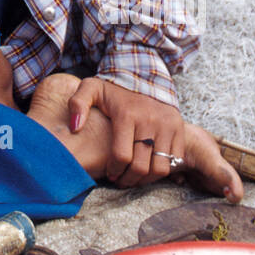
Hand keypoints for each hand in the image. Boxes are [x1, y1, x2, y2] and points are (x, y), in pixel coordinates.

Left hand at [68, 76, 185, 186]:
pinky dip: (162, 170)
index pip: (122, 155)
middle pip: (141, 166)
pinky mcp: (179, 129)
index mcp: (127, 114)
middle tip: (120, 180)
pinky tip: (148, 169)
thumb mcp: (90, 88)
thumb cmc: (114, 87)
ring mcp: (167, 126)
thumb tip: (74, 127)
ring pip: (160, 167)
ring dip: (146, 179)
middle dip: (128, 179)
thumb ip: (77, 104)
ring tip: (134, 177)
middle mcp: (150, 121)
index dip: (114, 170)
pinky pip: (174, 160)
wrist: (144, 74)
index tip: (109, 173)